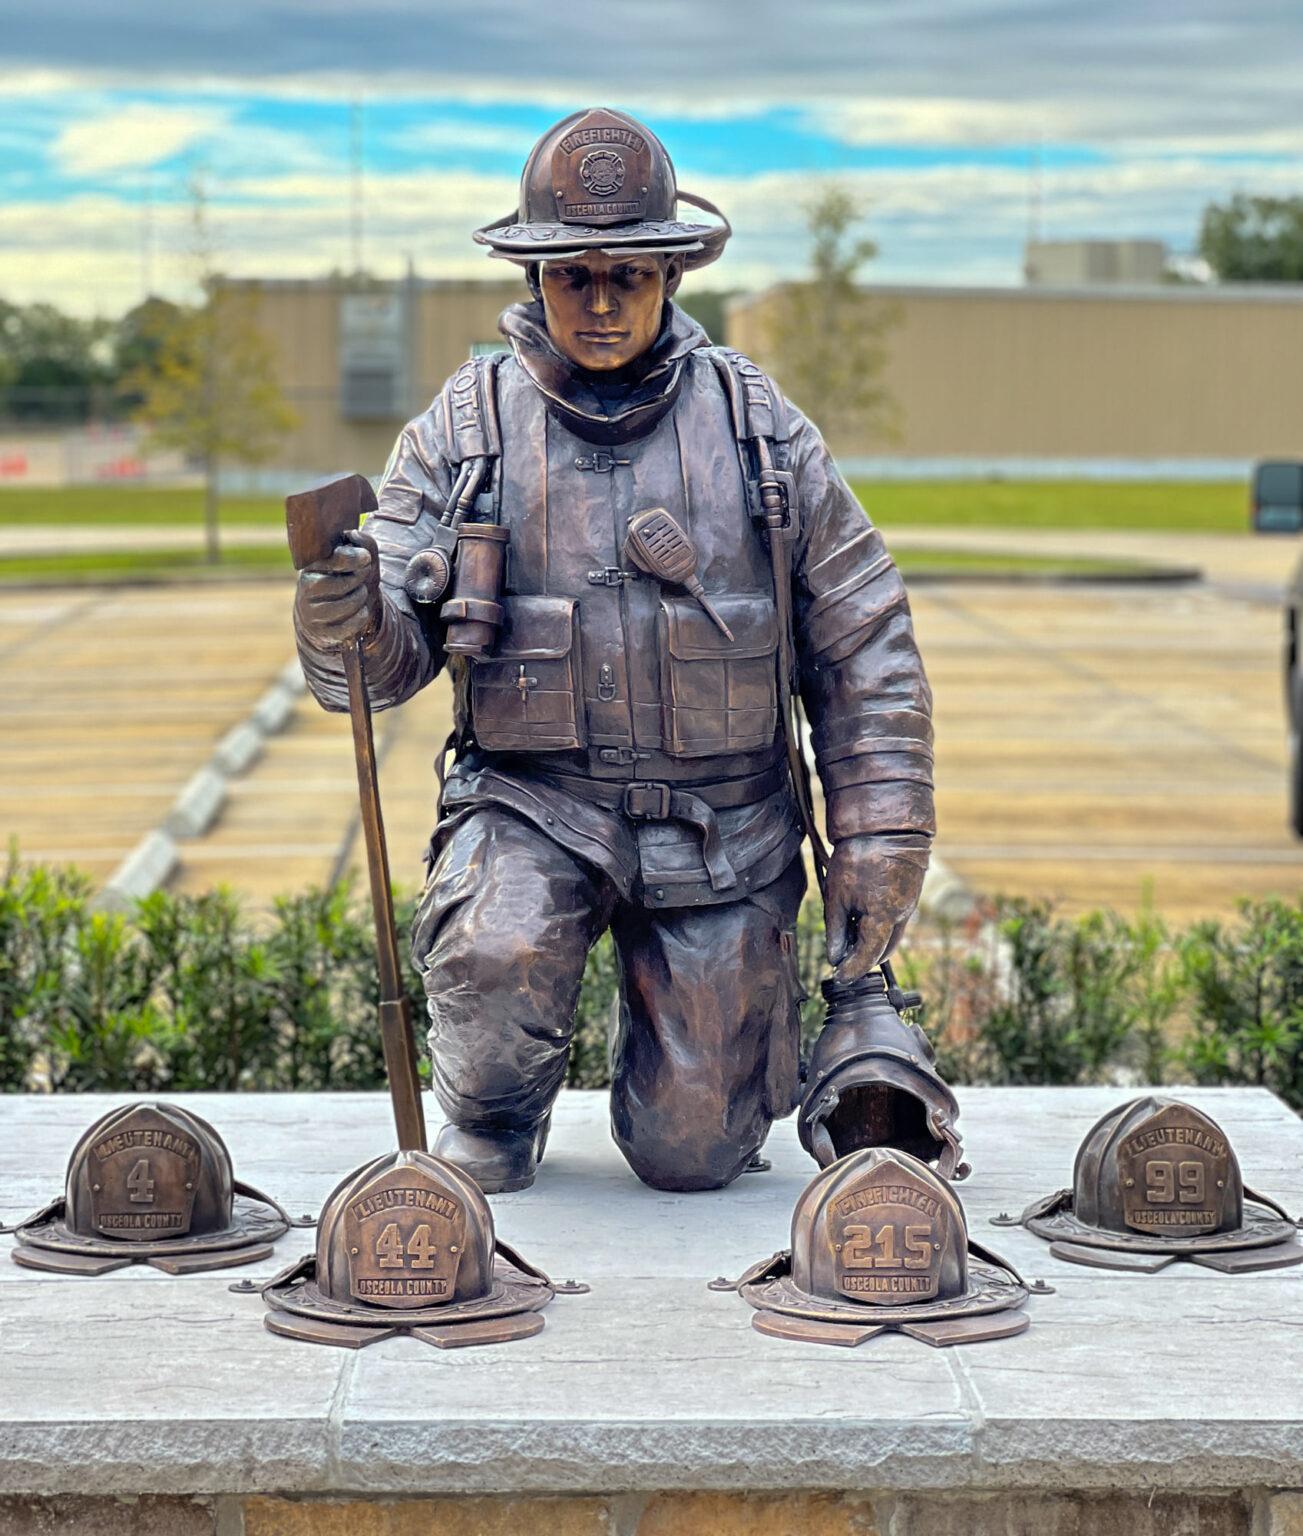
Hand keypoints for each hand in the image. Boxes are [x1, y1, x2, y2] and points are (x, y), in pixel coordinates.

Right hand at [293, 531, 380, 650]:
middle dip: (359, 579)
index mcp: (312, 566)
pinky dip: (360, 617)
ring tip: (359, 593)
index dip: (351, 558)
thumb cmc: (346, 580)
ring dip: (360, 598)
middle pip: (343, 583)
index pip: (332, 560)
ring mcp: (311, 612)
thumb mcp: (357, 562)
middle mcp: (306, 588)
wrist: (331, 614)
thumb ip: (362, 544)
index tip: (365, 558)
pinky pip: (349, 626)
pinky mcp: (321, 632)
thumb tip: (356, 535)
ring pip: (347, 604)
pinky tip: (359, 611)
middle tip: (362, 576)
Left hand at [823, 835, 928, 981]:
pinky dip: (879, 925)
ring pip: (891, 935)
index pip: (868, 957)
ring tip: (848, 932)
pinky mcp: (910, 893)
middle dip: (864, 958)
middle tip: (842, 957)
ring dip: (872, 941)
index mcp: (883, 918)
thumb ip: (835, 929)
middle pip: (884, 950)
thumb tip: (834, 957)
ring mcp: (910, 904)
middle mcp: (902, 915)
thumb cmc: (859, 857)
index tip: (839, 976)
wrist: (886, 825)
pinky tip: (861, 913)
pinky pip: (896, 919)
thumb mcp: (836, 894)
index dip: (852, 970)